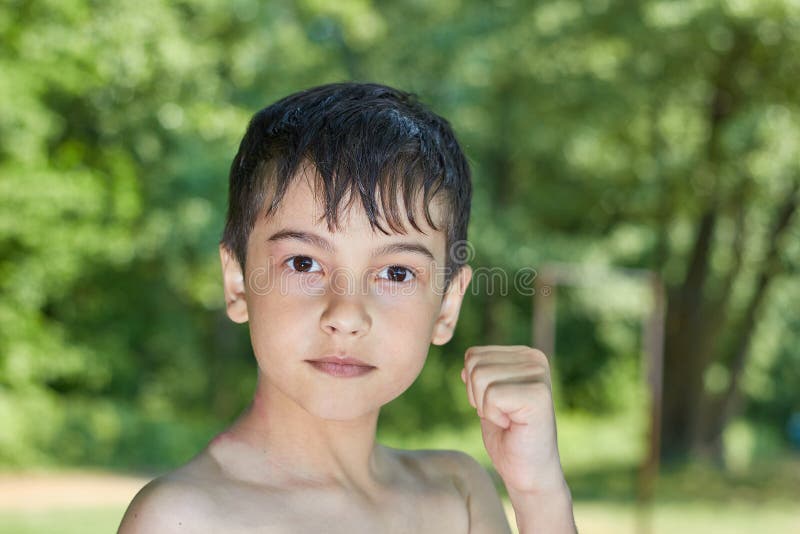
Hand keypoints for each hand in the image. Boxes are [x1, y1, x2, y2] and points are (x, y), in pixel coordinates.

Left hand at [461, 345, 565, 494]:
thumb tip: (466, 363)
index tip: (497, 405)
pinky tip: (513, 425)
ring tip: (507, 419)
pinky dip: (493, 416)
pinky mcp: (538, 395)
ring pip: (480, 377)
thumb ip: (479, 375)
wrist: (528, 472)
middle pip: (474, 363)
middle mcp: (535, 358)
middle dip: (477, 395)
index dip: (473, 387)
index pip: (473, 354)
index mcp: (524, 354)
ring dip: (485, 406)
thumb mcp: (486, 398)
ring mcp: (539, 374)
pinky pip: (491, 396)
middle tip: (501, 415)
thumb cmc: (507, 436)